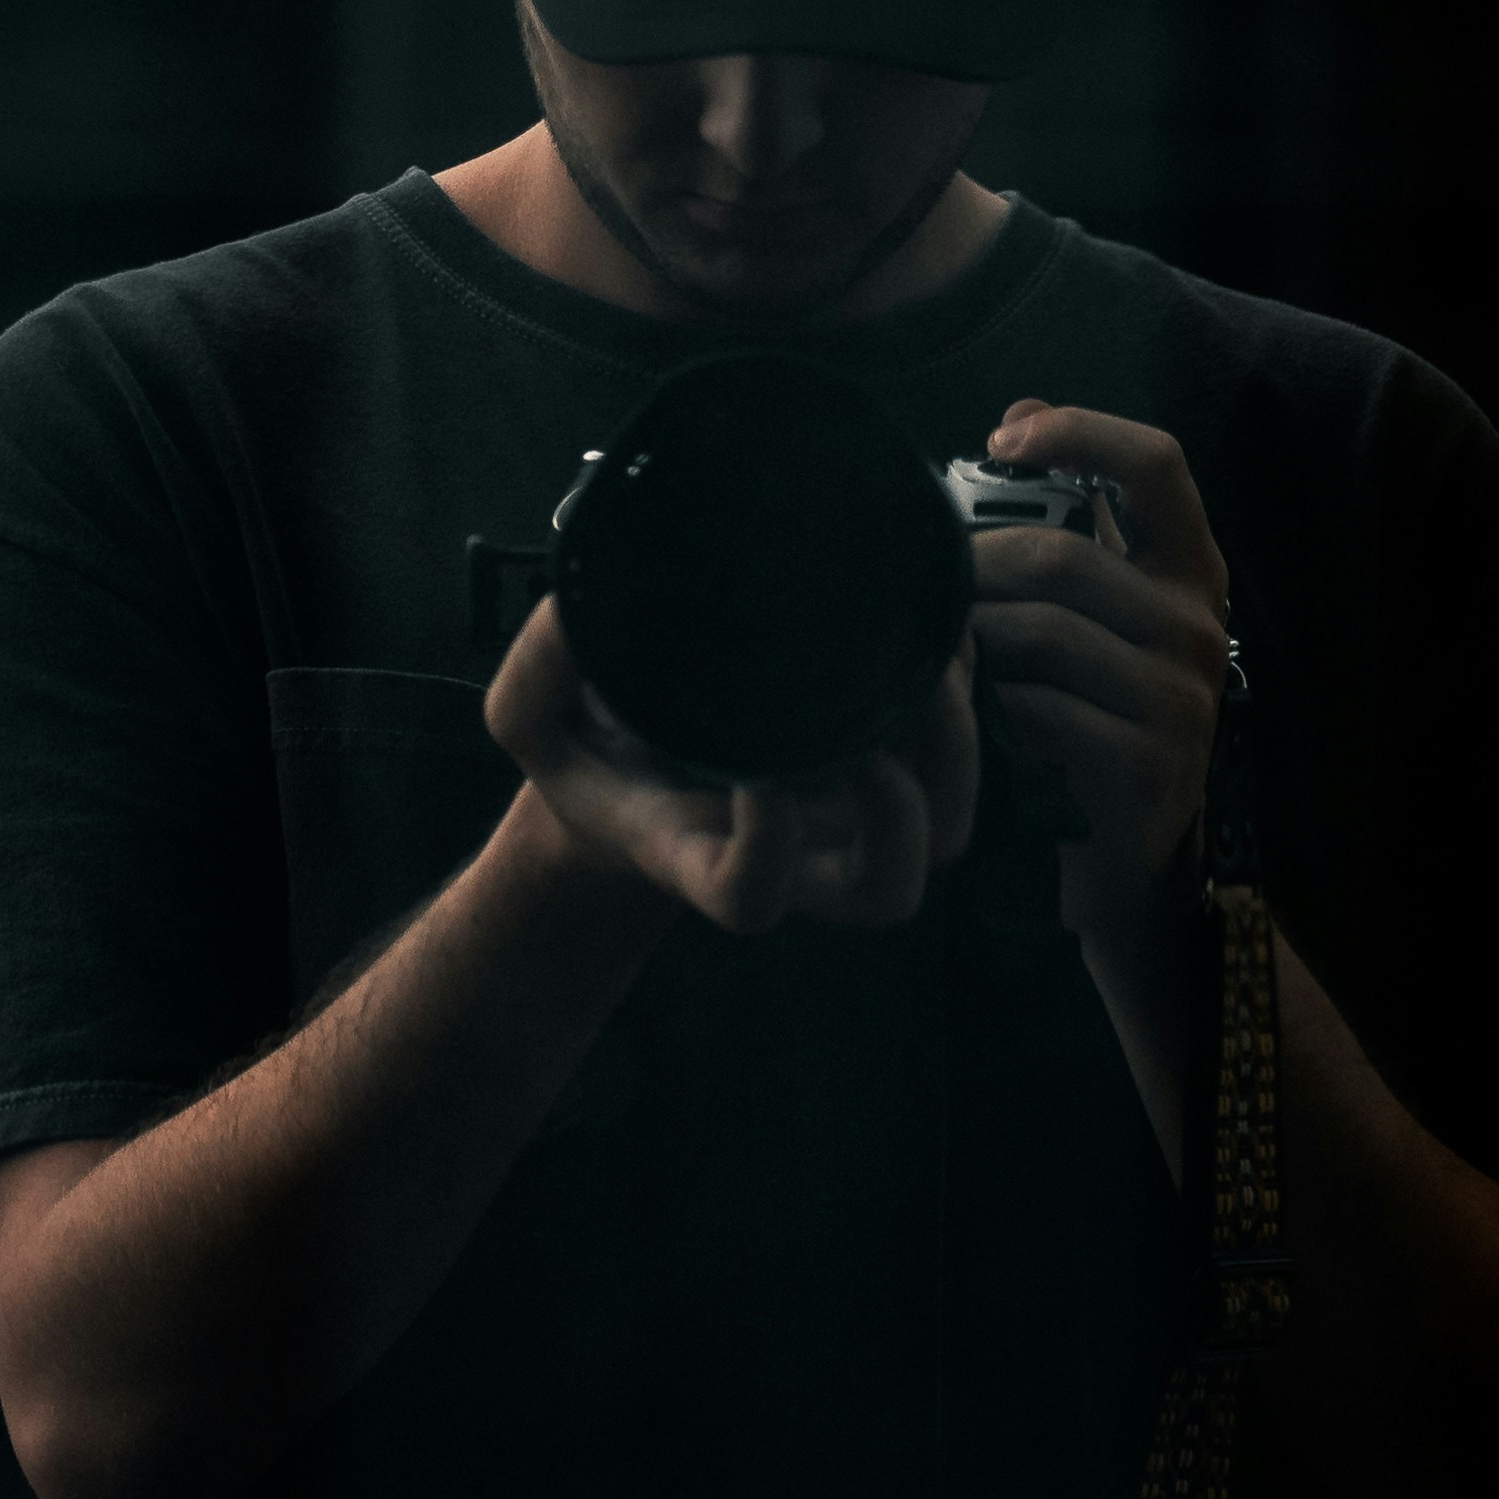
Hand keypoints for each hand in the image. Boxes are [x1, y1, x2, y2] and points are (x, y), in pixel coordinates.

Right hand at [480, 588, 979, 933]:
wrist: (638, 756)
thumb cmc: (596, 746)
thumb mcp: (534, 718)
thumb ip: (540, 670)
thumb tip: (580, 604)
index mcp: (696, 853)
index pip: (749, 893)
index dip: (769, 848)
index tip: (757, 770)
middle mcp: (789, 856)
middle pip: (885, 887)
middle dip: (903, 813)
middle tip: (881, 714)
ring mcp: (846, 823)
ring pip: (944, 836)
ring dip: (954, 756)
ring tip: (927, 662)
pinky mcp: (888, 771)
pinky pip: (958, 762)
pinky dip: (965, 699)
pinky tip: (930, 628)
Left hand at [969, 399, 1234, 889]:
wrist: (1116, 849)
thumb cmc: (1085, 705)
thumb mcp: (1091, 606)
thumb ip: (1064, 512)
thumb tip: (1016, 411)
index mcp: (1189, 568)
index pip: (1157, 463)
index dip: (1081, 431)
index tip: (1002, 440)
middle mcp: (1198, 625)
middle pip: (1060, 556)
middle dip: (969, 569)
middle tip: (914, 590)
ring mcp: (1181, 699)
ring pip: (1040, 634)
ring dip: (968, 642)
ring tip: (928, 654)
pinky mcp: (1149, 766)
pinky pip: (1038, 712)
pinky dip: (984, 710)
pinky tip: (961, 716)